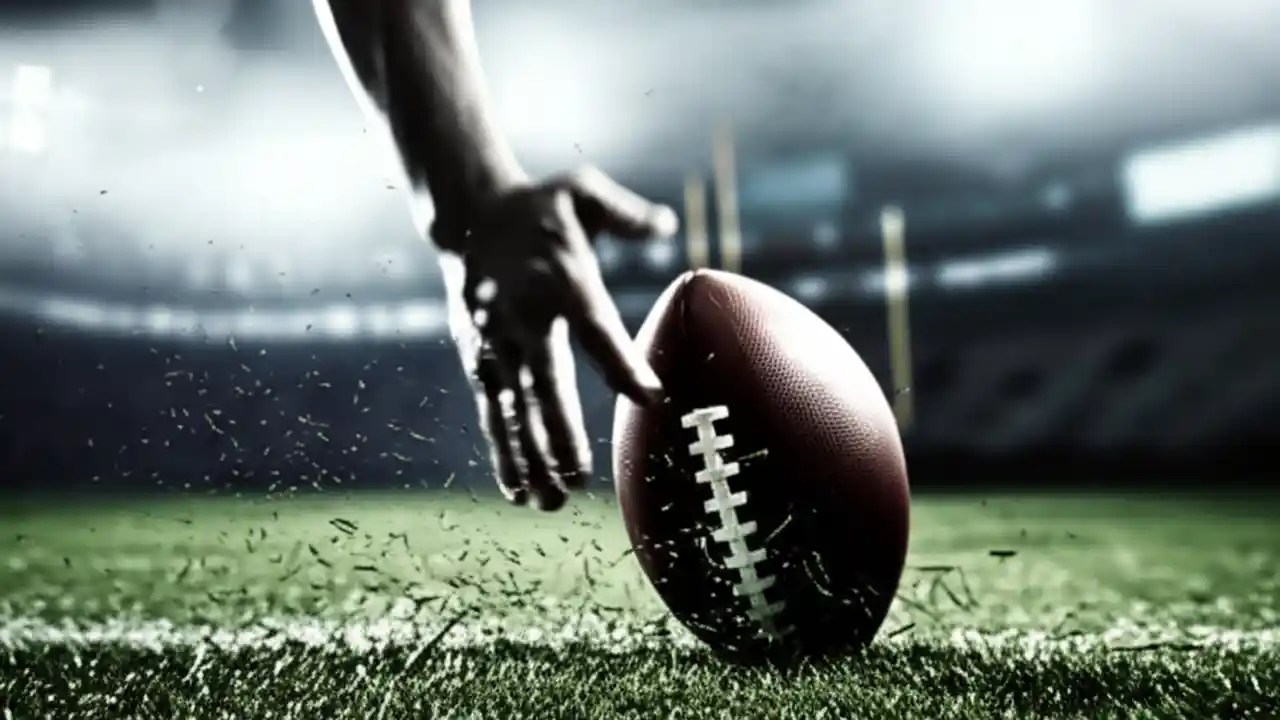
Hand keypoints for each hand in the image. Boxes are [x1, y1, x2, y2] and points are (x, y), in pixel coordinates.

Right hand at [437, 166, 677, 509]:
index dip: (619, 362)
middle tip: (579, 477)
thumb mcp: (580, 191)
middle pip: (543, 381)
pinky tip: (519, 492)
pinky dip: (504, 452)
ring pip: (512, 408)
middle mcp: (523, 315)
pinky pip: (492, 411)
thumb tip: (667, 225)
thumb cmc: (539, 206)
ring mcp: (495, 341)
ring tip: (550, 502)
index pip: (594, 326)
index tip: (649, 397)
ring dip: (529, 457)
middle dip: (558, 431)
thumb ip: (626, 214)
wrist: (466, 213)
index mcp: (559, 276)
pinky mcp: (479, 357)